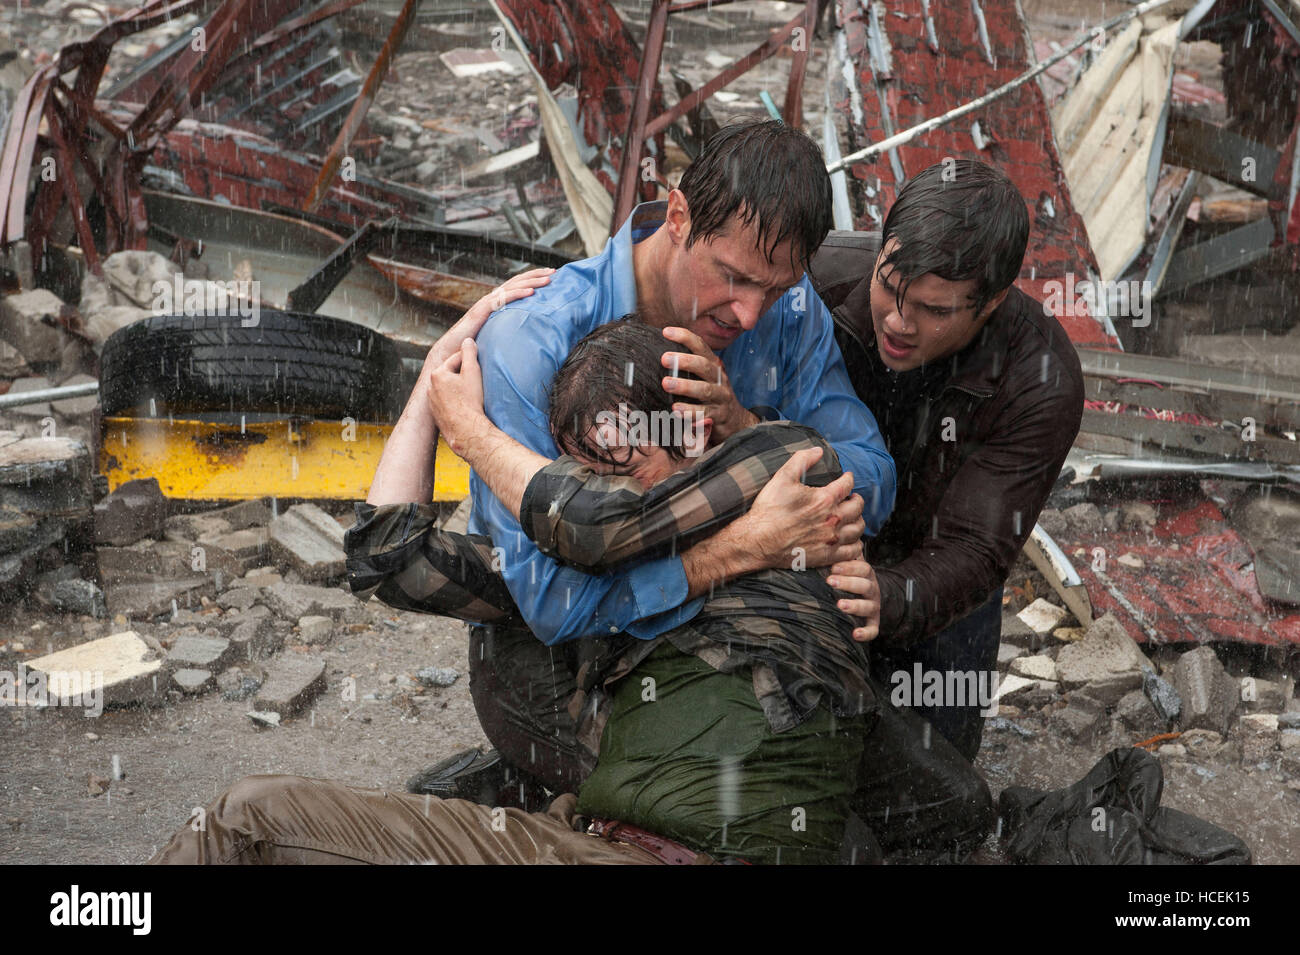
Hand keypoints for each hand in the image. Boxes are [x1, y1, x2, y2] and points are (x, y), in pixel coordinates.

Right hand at [424, 267, 553, 372]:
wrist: (451, 352)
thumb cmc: (472, 347)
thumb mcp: (495, 335)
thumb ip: (508, 330)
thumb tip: (527, 336)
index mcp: (495, 303)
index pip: (516, 286)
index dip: (533, 280)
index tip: (550, 277)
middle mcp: (491, 300)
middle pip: (516, 282)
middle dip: (536, 275)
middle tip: (554, 271)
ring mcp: (485, 304)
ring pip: (511, 287)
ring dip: (531, 282)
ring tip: (548, 278)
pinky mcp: (481, 311)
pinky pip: (502, 300)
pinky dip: (517, 294)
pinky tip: (531, 293)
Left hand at [428, 338, 486, 453]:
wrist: (466, 431)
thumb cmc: (470, 401)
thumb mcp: (473, 372)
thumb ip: (469, 353)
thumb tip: (468, 341)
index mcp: (438, 373)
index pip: (457, 359)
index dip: (471, 360)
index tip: (480, 364)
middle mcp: (430, 386)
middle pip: (451, 374)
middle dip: (463, 375)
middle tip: (478, 380)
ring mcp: (432, 401)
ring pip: (448, 388)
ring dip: (458, 388)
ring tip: (472, 394)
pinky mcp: (436, 414)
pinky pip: (446, 402)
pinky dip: (454, 401)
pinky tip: (465, 406)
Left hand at [660, 326, 758, 441]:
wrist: (735, 420)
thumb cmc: (711, 395)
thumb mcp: (704, 377)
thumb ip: (689, 366)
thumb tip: (660, 353)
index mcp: (713, 365)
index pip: (701, 346)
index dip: (685, 337)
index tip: (666, 332)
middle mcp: (719, 378)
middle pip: (704, 365)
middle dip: (685, 360)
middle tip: (664, 358)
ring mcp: (721, 397)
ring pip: (705, 390)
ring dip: (685, 386)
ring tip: (666, 383)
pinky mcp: (719, 416)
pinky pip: (704, 414)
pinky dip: (690, 411)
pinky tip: (676, 409)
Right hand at [740, 447, 864, 569]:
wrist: (757, 541)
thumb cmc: (768, 510)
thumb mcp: (782, 478)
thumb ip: (801, 460)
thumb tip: (818, 450)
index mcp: (824, 499)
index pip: (847, 484)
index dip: (848, 478)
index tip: (847, 477)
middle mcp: (833, 519)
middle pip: (858, 507)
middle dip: (856, 499)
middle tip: (851, 498)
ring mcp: (831, 539)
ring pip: (858, 528)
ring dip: (858, 520)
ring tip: (852, 518)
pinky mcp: (828, 556)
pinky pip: (853, 551)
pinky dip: (855, 544)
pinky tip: (850, 540)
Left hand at [827, 554, 879, 641]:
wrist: (864, 594)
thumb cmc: (846, 576)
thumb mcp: (844, 565)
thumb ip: (836, 556)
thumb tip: (820, 541)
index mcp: (866, 574)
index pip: (862, 568)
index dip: (849, 567)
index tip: (833, 568)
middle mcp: (872, 589)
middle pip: (865, 585)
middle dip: (848, 583)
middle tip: (831, 581)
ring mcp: (873, 606)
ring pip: (868, 606)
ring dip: (855, 605)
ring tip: (840, 605)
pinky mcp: (873, 622)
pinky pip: (873, 630)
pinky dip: (866, 633)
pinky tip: (855, 634)